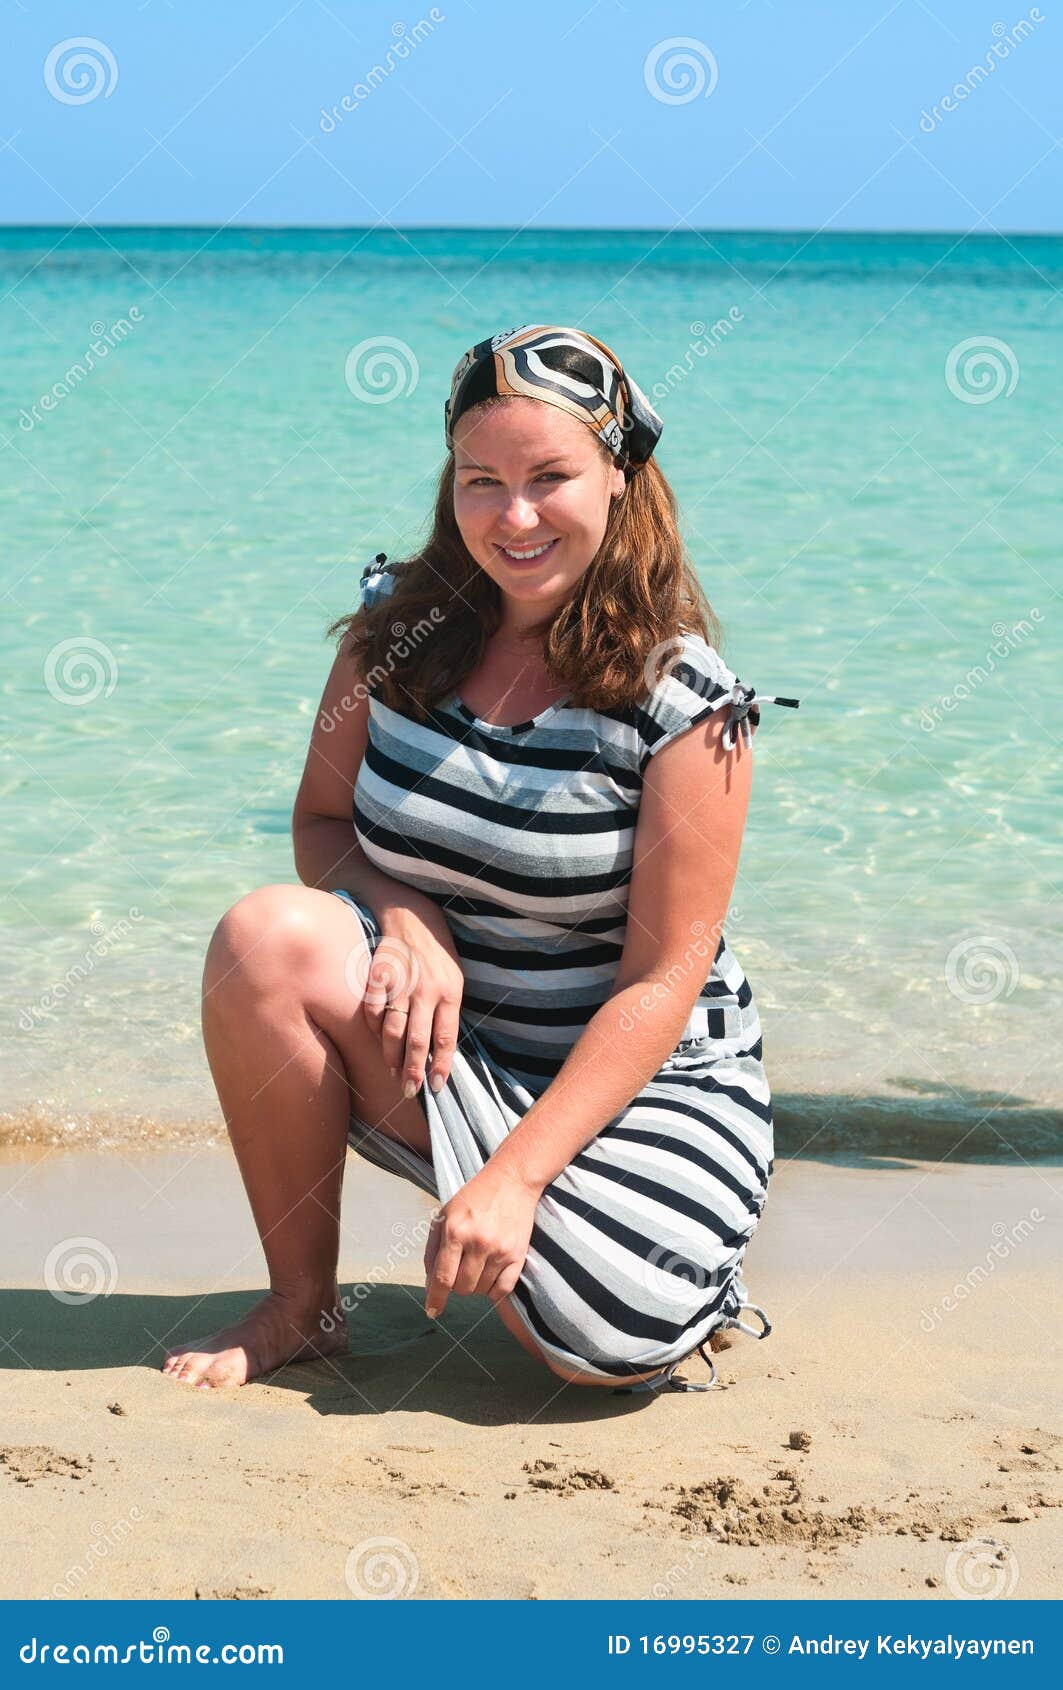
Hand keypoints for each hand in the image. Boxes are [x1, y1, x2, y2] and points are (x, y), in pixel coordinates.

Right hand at [360, 900, 463, 1097]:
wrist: (413, 917)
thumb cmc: (438, 956)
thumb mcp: (454, 981)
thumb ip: (447, 1013)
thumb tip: (439, 1051)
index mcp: (450, 992)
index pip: (446, 1038)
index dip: (440, 1065)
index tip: (435, 1087)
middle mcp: (426, 990)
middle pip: (418, 1040)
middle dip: (413, 1071)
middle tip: (409, 1091)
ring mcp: (401, 984)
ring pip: (393, 1030)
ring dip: (392, 1057)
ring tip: (394, 1073)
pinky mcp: (379, 977)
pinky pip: (373, 1012)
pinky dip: (374, 1030)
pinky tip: (378, 1040)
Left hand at [422, 1165, 541, 1319]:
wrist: (512, 1180)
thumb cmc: (473, 1197)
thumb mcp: (444, 1215)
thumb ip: (433, 1250)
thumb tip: (431, 1284)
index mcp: (455, 1231)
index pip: (442, 1278)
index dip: (435, 1299)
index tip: (433, 1311)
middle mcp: (478, 1242)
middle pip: (462, 1289)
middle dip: (456, 1286)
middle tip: (459, 1269)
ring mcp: (500, 1250)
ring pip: (481, 1291)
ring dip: (474, 1285)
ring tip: (476, 1264)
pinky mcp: (518, 1255)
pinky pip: (502, 1290)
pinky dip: (493, 1291)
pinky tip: (489, 1277)